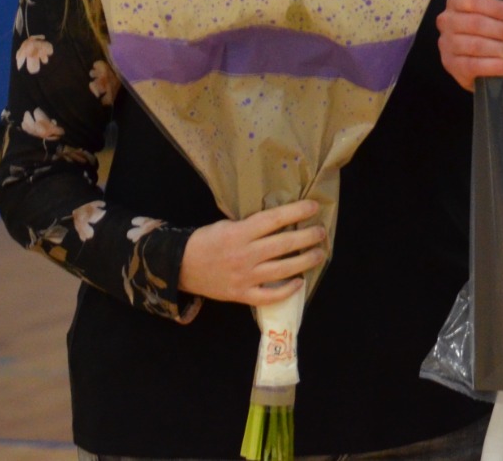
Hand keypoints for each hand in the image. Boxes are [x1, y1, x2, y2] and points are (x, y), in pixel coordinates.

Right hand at [178, 200, 324, 305]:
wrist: (180, 267)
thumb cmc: (206, 241)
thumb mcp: (227, 224)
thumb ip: (252, 224)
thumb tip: (282, 219)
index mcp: (240, 232)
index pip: (274, 219)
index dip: (297, 211)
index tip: (314, 206)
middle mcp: (245, 254)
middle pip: (284, 245)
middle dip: (308, 237)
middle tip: (321, 232)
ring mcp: (244, 277)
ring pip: (282, 270)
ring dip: (305, 261)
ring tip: (319, 254)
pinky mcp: (242, 295)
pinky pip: (269, 296)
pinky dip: (287, 290)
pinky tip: (300, 282)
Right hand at [435, 0, 502, 90]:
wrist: (466, 57)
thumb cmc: (482, 28)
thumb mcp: (488, 13)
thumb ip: (499, 12)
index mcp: (455, 1)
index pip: (473, 0)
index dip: (497, 8)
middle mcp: (447, 21)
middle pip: (477, 23)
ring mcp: (446, 44)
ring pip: (477, 45)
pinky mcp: (451, 65)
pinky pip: (474, 66)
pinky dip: (496, 66)